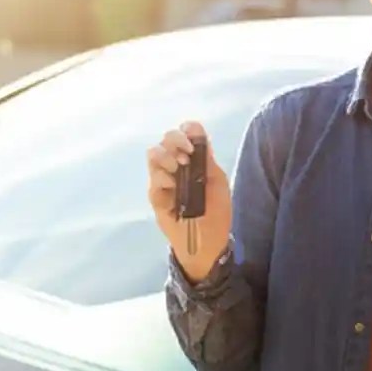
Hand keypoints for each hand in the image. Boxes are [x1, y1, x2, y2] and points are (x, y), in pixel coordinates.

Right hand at [146, 121, 232, 281]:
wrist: (207, 241)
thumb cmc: (216, 211)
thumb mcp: (218, 183)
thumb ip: (208, 161)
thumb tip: (200, 137)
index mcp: (194, 158)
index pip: (186, 133)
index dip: (187, 130)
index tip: (193, 140)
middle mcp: (176, 164)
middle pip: (167, 138)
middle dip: (176, 141)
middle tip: (187, 155)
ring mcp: (164, 179)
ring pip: (153, 153)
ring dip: (166, 157)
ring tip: (178, 168)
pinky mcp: (156, 195)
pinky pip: (153, 178)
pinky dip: (163, 178)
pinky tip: (173, 186)